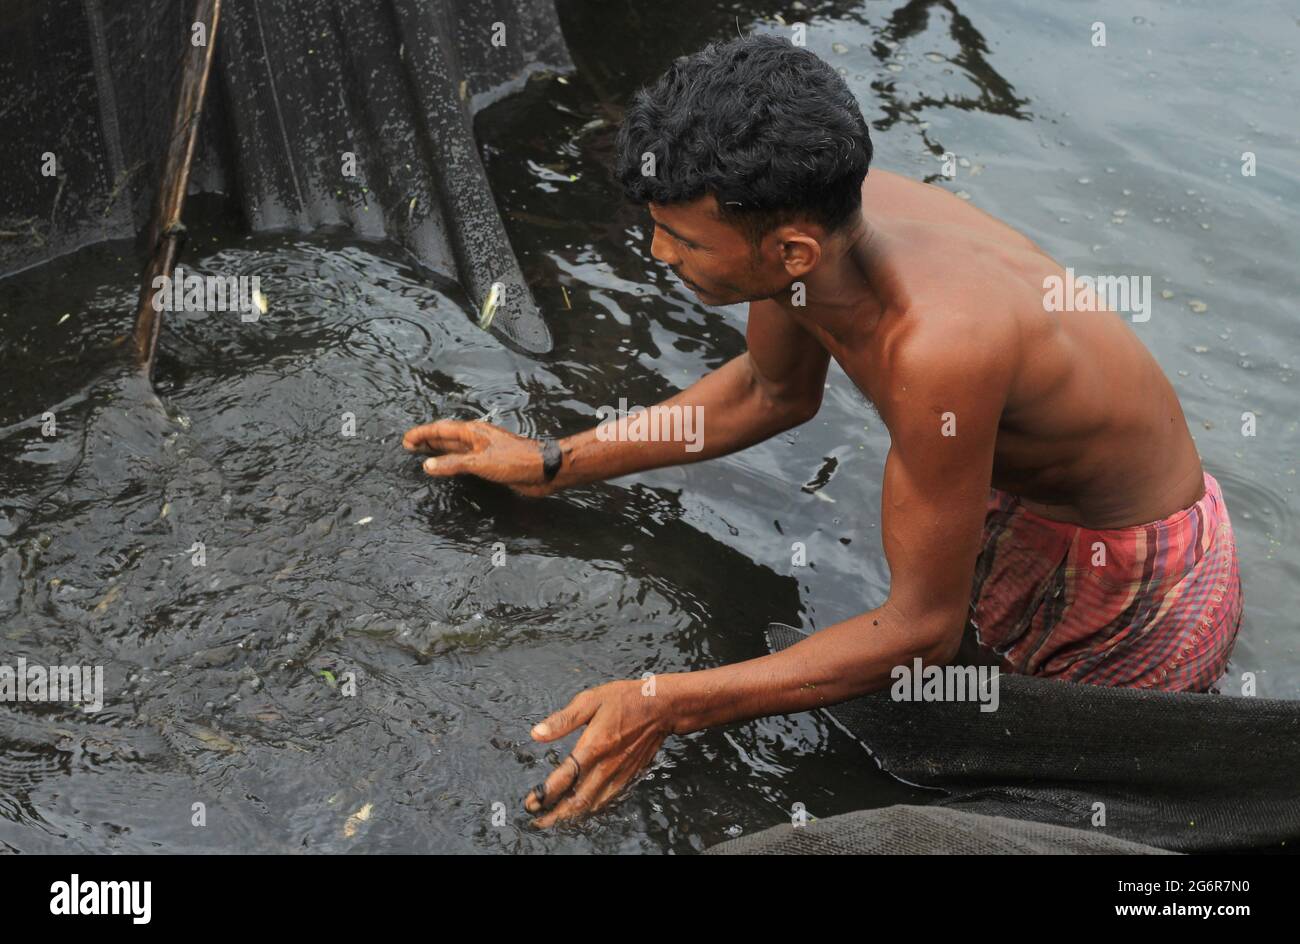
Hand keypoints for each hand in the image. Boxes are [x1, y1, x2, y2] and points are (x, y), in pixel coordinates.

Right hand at [402, 419, 553, 496]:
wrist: (543, 469)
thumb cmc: (514, 461)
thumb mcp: (479, 462)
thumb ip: (453, 463)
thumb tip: (427, 465)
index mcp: (472, 432)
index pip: (441, 429)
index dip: (422, 434)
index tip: (405, 441)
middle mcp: (476, 438)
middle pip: (446, 437)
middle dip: (427, 440)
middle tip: (409, 447)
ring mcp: (484, 450)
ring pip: (455, 448)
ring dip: (438, 451)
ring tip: (423, 455)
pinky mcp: (490, 463)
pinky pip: (464, 460)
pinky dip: (451, 462)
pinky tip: (448, 468)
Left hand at [524, 679, 670, 826]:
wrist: (661, 707)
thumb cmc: (625, 699)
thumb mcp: (590, 700)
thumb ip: (563, 720)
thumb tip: (536, 733)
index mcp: (594, 745)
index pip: (565, 777)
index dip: (546, 794)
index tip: (531, 802)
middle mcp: (607, 765)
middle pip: (578, 800)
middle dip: (556, 814)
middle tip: (538, 820)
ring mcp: (620, 773)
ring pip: (594, 804)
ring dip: (573, 816)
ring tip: (555, 820)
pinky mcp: (630, 775)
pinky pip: (609, 799)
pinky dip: (593, 809)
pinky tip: (583, 809)